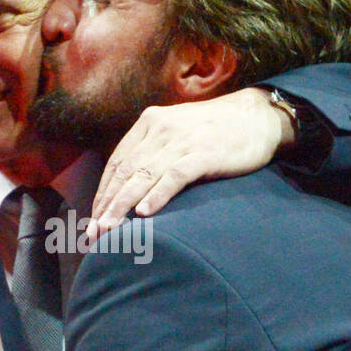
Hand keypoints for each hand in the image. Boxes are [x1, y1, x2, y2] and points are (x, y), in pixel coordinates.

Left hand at [88, 87, 292, 239]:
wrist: (257, 118)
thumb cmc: (216, 131)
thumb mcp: (177, 132)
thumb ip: (154, 151)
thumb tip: (129, 186)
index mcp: (150, 123)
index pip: (117, 161)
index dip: (103, 192)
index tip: (93, 218)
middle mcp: (161, 129)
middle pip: (125, 171)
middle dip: (107, 204)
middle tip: (94, 232)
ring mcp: (182, 141)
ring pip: (143, 175)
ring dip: (123, 205)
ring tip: (109, 228)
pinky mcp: (203, 154)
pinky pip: (174, 176)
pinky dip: (157, 195)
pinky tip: (144, 213)